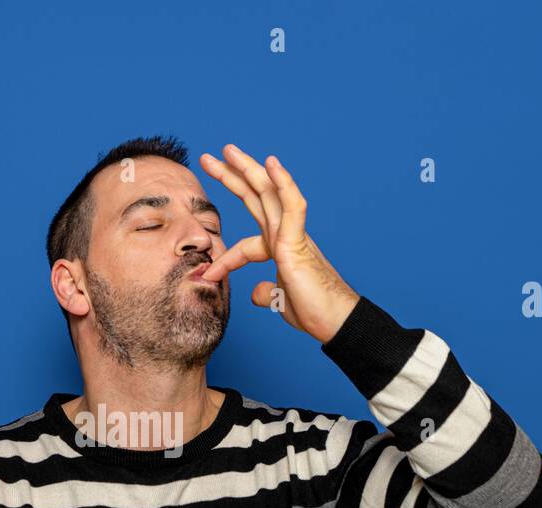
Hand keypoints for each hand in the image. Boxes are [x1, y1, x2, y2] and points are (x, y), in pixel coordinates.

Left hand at [198, 144, 360, 343]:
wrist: (335, 322)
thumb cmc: (314, 312)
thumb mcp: (280, 301)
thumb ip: (267, 292)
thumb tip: (256, 292)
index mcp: (279, 250)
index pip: (245, 243)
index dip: (224, 258)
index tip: (206, 275)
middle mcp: (285, 235)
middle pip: (256, 198)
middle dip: (231, 177)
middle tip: (208, 159)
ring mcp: (293, 234)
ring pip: (269, 193)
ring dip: (248, 169)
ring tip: (227, 150)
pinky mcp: (299, 241)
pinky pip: (292, 205)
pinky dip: (283, 183)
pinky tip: (271, 163)